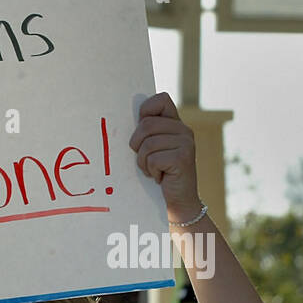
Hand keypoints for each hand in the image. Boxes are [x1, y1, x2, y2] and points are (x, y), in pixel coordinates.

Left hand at [129, 93, 202, 223]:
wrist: (177, 203)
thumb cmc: (158, 175)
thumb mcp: (150, 150)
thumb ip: (144, 132)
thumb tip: (117, 117)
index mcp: (175, 123)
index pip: (160, 100)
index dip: (145, 112)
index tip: (141, 133)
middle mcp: (184, 129)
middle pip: (145, 125)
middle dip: (137, 146)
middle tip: (146, 161)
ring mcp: (186, 142)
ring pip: (147, 144)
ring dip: (143, 162)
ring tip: (153, 170)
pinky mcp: (183, 157)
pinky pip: (152, 158)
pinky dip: (150, 171)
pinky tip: (159, 177)